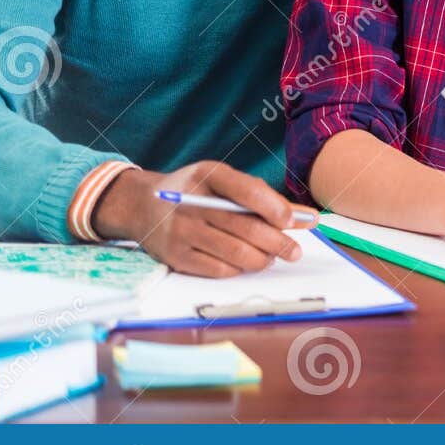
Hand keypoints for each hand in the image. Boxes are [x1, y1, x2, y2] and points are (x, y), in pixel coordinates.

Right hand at [92, 162, 316, 277]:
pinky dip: (239, 269)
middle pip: (246, 227)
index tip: (299, 220)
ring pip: (235, 252)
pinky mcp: (176, 257)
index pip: (248, 191)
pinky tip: (247, 263)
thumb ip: (260, 195)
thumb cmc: (196, 191)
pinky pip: (218, 270)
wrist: (142, 205)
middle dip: (278, 242)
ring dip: (262, 259)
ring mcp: (182, 231)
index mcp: (208, 175)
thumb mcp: (222, 180)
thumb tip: (302, 216)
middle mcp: (192, 202)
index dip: (277, 208)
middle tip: (295, 251)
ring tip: (273, 257)